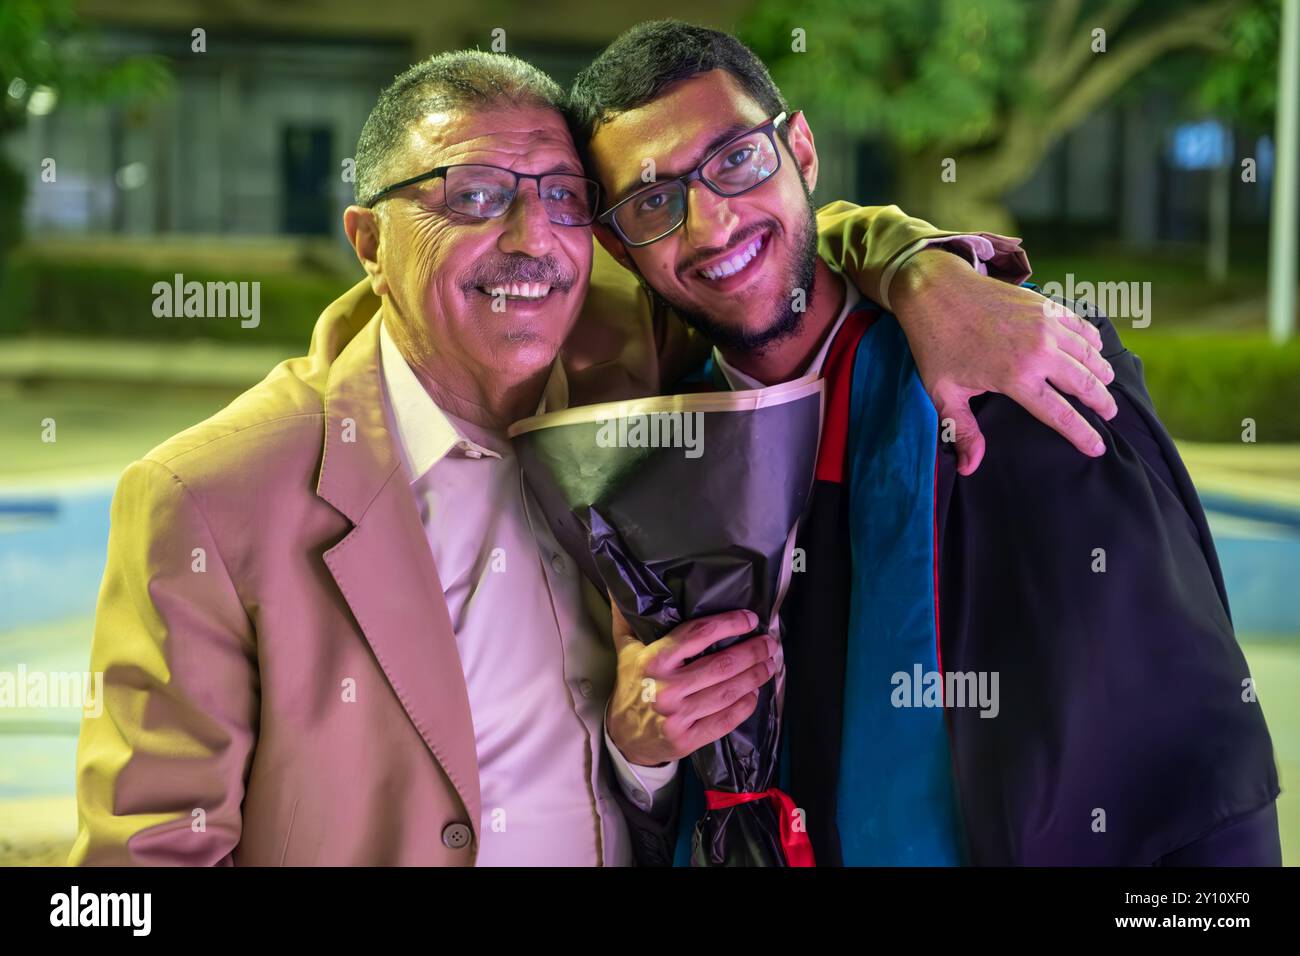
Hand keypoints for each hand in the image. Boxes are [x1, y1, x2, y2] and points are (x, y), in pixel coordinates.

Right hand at [606, 603, 777, 766]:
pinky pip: (725, 720)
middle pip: (722, 664)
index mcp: (654, 660)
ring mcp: (677, 716)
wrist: (623, 737)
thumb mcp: (626, 649)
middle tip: (769, 644)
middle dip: (753, 651)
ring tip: (769, 665)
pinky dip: (745, 706)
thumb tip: (620, 584)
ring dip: (755, 677)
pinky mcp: (687, 739)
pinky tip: (755, 694)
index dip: (730, 623)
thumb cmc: (631, 686)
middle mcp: (666, 688)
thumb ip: (628, 618)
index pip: (700, 634)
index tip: (750, 619)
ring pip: (728, 692)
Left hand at [890, 249, 1117, 474]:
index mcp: (1016, 377)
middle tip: (1111, 414)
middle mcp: (1039, 351)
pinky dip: (1092, 339)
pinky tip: (1095, 348)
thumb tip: (969, 467)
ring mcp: (1045, 325)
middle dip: (1101, 402)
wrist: (936, 290)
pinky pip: (1079, 325)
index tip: (1097, 448)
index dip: (1082, 434)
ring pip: (1088, 353)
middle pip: (1084, 383)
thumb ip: (963, 430)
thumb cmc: (936, 344)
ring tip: (1108, 384)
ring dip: (1101, 371)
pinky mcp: (1044, 305)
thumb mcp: (944, 392)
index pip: (1060, 414)